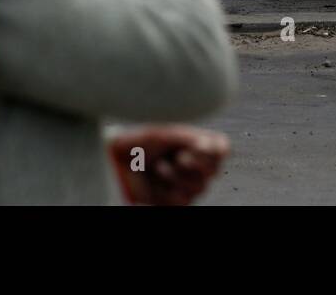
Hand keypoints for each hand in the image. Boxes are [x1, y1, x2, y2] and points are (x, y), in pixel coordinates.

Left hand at [108, 126, 229, 205]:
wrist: (113, 162)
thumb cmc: (138, 143)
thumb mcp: (165, 135)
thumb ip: (191, 139)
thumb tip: (217, 146)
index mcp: (194, 144)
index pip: (222, 149)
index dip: (216, 150)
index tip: (197, 145)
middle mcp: (193, 165)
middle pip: (215, 170)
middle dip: (197, 164)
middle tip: (179, 156)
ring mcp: (184, 185)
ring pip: (200, 187)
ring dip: (178, 177)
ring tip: (159, 167)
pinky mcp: (172, 202)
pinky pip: (183, 201)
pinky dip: (169, 191)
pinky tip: (156, 183)